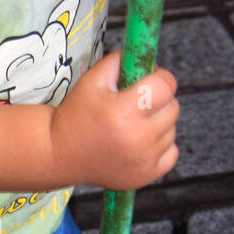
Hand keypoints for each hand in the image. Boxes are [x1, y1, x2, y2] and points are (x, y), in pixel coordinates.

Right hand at [50, 49, 178, 191]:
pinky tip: (139, 141)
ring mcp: (145, 160)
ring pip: (172, 129)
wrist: (60, 154)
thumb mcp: (92, 80)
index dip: (160, 77)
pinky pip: (172, 151)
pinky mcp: (147, 175)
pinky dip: (161, 144)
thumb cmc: (76, 114)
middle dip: (159, 100)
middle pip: (173, 107)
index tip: (148, 80)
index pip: (166, 85)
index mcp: (124, 111)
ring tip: (133, 124)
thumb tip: (146, 57)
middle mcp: (138, 138)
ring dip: (158, 123)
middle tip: (137, 103)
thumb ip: (120, 61)